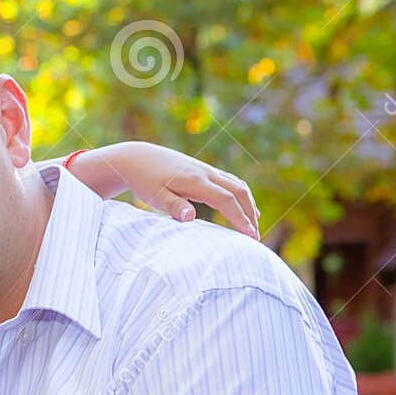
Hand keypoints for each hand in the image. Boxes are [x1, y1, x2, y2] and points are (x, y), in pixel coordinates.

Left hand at [70, 142, 259, 237]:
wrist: (139, 157)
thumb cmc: (145, 180)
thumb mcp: (154, 196)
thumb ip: (173, 206)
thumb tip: (190, 217)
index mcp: (195, 181)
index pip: (225, 199)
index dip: (239, 218)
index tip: (249, 236)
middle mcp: (206, 173)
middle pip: (238, 191)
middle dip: (250, 214)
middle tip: (256, 237)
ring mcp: (207, 170)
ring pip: (237, 185)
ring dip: (249, 205)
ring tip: (254, 226)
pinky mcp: (205, 171)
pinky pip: (230, 182)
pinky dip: (241, 196)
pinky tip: (245, 208)